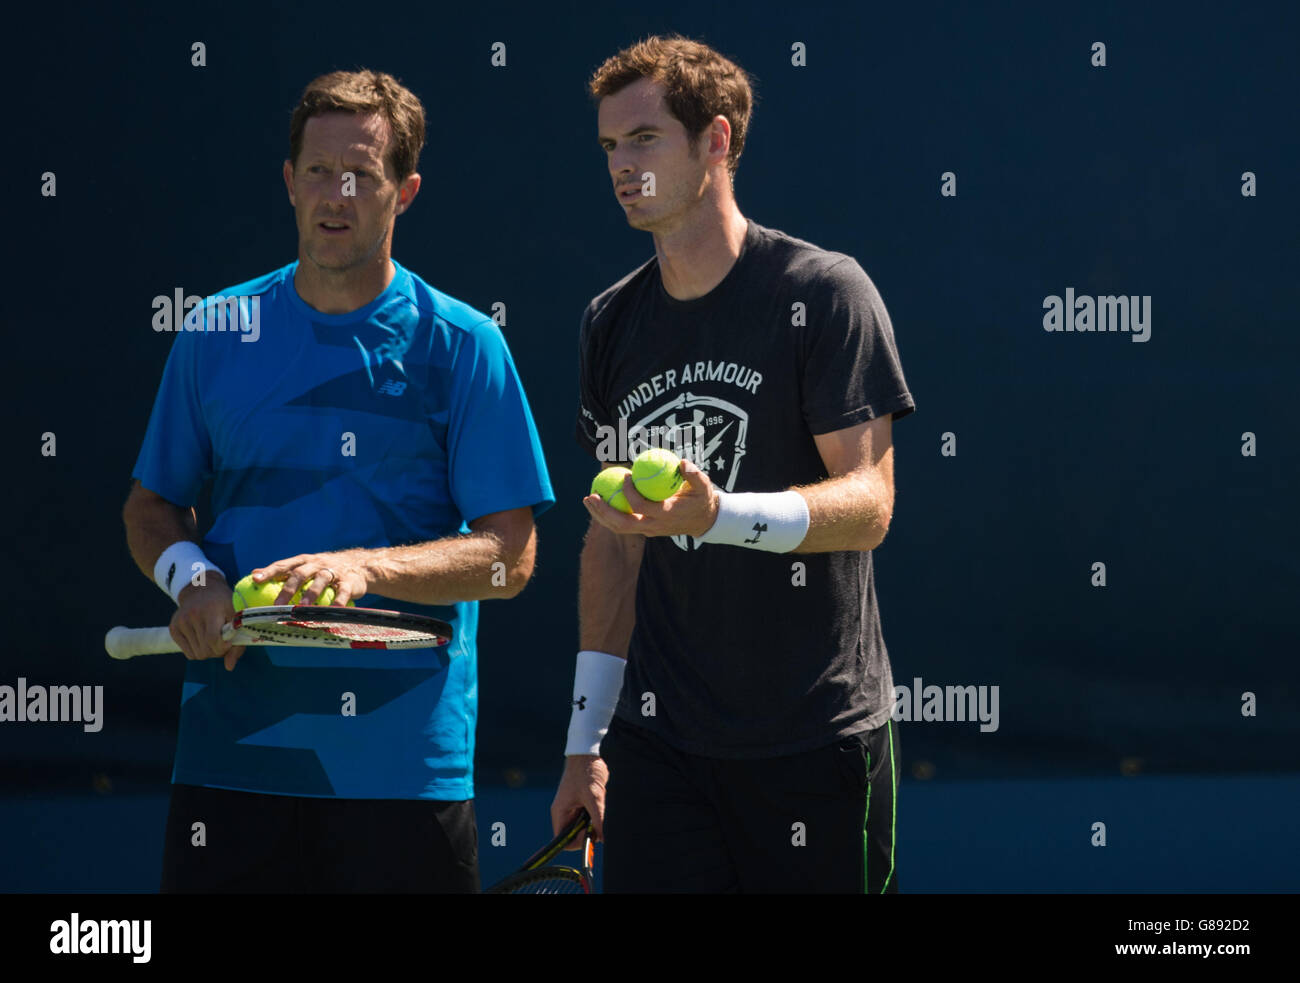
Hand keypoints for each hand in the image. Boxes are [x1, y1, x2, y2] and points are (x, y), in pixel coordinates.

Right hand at [171, 577, 246, 671]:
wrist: (201, 589)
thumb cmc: (223, 604)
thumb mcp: (236, 617)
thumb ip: (238, 642)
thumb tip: (229, 667)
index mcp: (210, 611)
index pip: (213, 640)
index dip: (223, 647)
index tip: (229, 642)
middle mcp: (192, 616)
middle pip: (205, 651)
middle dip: (217, 650)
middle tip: (222, 640)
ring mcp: (180, 622)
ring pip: (197, 655)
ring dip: (208, 651)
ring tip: (212, 638)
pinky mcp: (173, 628)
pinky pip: (188, 654)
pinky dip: (198, 651)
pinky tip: (202, 638)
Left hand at [250, 550, 369, 606]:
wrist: (359, 565)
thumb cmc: (324, 568)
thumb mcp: (304, 566)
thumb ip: (282, 570)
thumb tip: (253, 574)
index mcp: (304, 561)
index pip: (284, 565)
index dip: (270, 571)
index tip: (256, 579)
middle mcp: (317, 564)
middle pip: (300, 573)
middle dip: (288, 589)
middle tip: (277, 604)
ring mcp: (334, 572)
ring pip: (320, 581)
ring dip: (310, 594)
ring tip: (302, 607)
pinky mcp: (349, 582)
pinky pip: (343, 592)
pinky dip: (338, 602)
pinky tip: (331, 612)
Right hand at [551, 754, 608, 845]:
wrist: (589, 752)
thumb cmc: (586, 771)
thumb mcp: (593, 796)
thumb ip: (598, 818)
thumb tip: (603, 838)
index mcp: (560, 812)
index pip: (563, 840)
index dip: (576, 842)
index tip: (589, 832)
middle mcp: (566, 812)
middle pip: (575, 835)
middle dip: (588, 832)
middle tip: (599, 821)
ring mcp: (575, 808)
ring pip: (585, 826)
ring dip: (596, 823)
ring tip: (601, 808)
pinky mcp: (585, 803)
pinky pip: (592, 817)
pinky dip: (599, 815)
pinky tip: (603, 804)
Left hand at [583, 458, 719, 538]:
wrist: (704, 521)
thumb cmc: (702, 499)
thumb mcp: (704, 486)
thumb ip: (694, 475)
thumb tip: (682, 463)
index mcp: (666, 514)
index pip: (642, 506)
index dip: (630, 493)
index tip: (625, 476)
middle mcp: (653, 526)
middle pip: (622, 524)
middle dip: (604, 512)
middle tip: (591, 495)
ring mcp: (648, 530)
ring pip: (618, 527)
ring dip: (600, 515)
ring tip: (588, 499)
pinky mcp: (644, 529)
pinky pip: (622, 524)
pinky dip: (608, 514)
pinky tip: (600, 500)